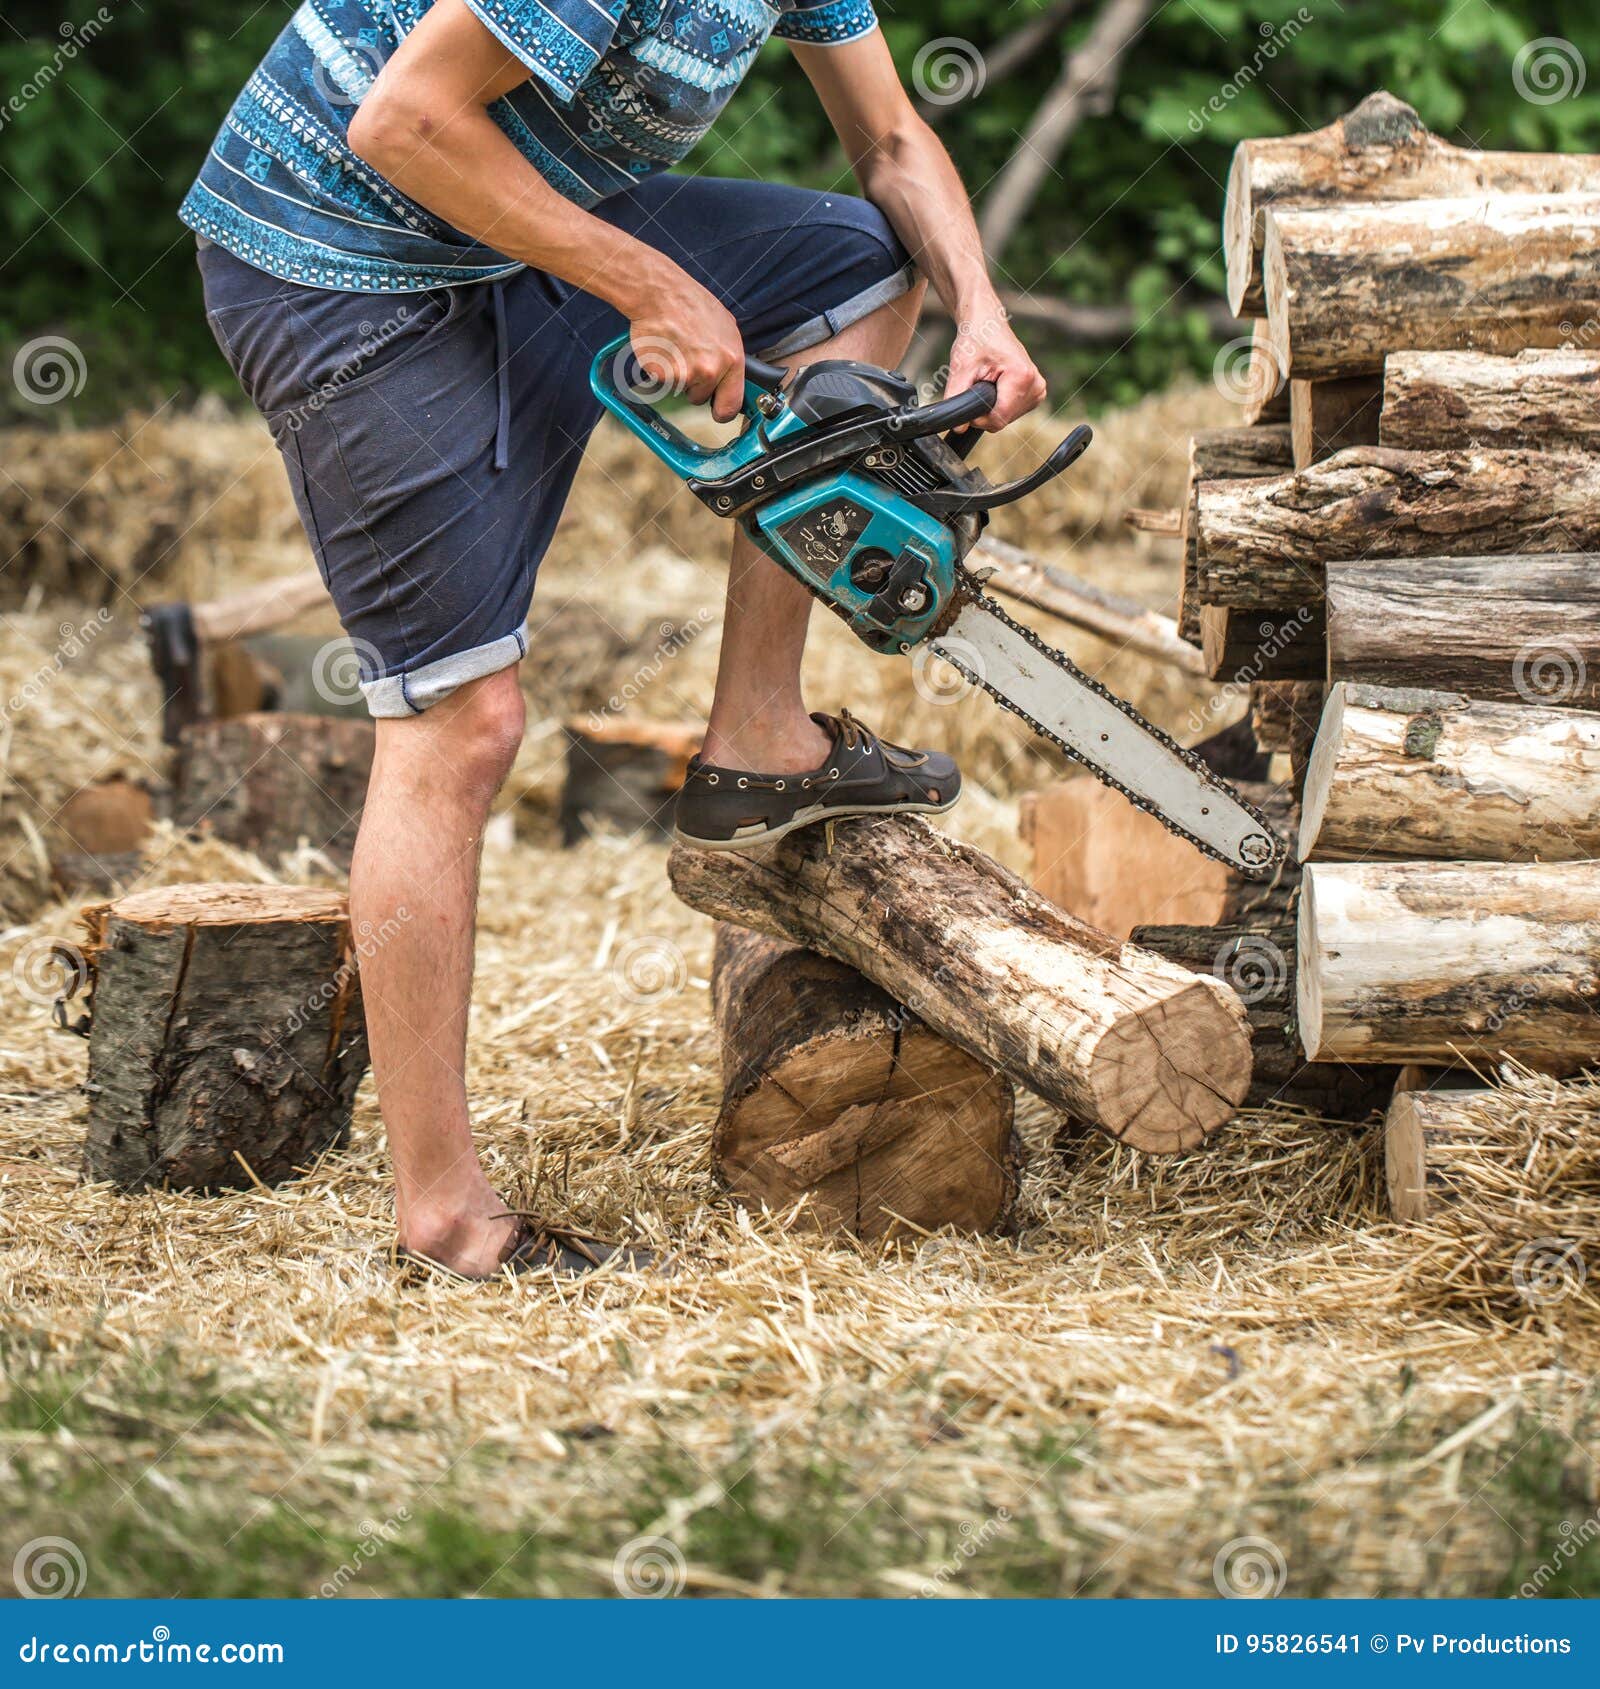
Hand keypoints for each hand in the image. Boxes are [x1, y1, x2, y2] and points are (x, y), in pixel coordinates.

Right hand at [626, 262, 746, 421]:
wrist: (660, 293)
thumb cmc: (692, 305)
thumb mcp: (726, 327)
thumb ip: (730, 357)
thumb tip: (732, 377)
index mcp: (731, 360)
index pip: (732, 405)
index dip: (723, 410)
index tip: (718, 411)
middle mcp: (710, 371)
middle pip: (700, 398)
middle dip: (694, 385)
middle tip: (688, 358)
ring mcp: (685, 375)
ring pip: (680, 390)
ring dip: (677, 376)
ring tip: (676, 349)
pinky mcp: (662, 375)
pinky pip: (662, 382)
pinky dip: (660, 370)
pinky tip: (664, 349)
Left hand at [946, 311, 1046, 431]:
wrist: (987, 323)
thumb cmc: (976, 339)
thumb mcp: (960, 368)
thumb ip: (957, 398)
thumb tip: (958, 427)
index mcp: (1022, 377)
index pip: (998, 418)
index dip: (978, 417)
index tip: (967, 401)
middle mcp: (1035, 385)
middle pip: (1002, 419)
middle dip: (984, 409)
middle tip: (977, 384)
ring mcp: (1039, 390)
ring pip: (1007, 417)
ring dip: (991, 406)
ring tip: (987, 381)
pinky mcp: (1036, 392)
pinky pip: (1012, 412)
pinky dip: (999, 403)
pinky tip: (996, 385)